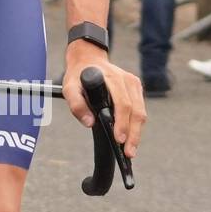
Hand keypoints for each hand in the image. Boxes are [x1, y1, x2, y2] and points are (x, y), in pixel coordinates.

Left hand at [62, 41, 145, 158]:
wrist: (88, 59)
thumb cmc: (78, 75)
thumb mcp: (69, 88)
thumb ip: (76, 105)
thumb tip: (89, 123)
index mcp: (112, 78)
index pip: (122, 103)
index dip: (122, 122)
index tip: (118, 139)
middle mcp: (127, 80)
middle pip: (136, 111)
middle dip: (133, 134)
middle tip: (128, 152)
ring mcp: (134, 84)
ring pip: (141, 112)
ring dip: (137, 133)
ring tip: (131, 150)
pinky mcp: (136, 88)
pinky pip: (140, 110)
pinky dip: (137, 126)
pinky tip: (132, 138)